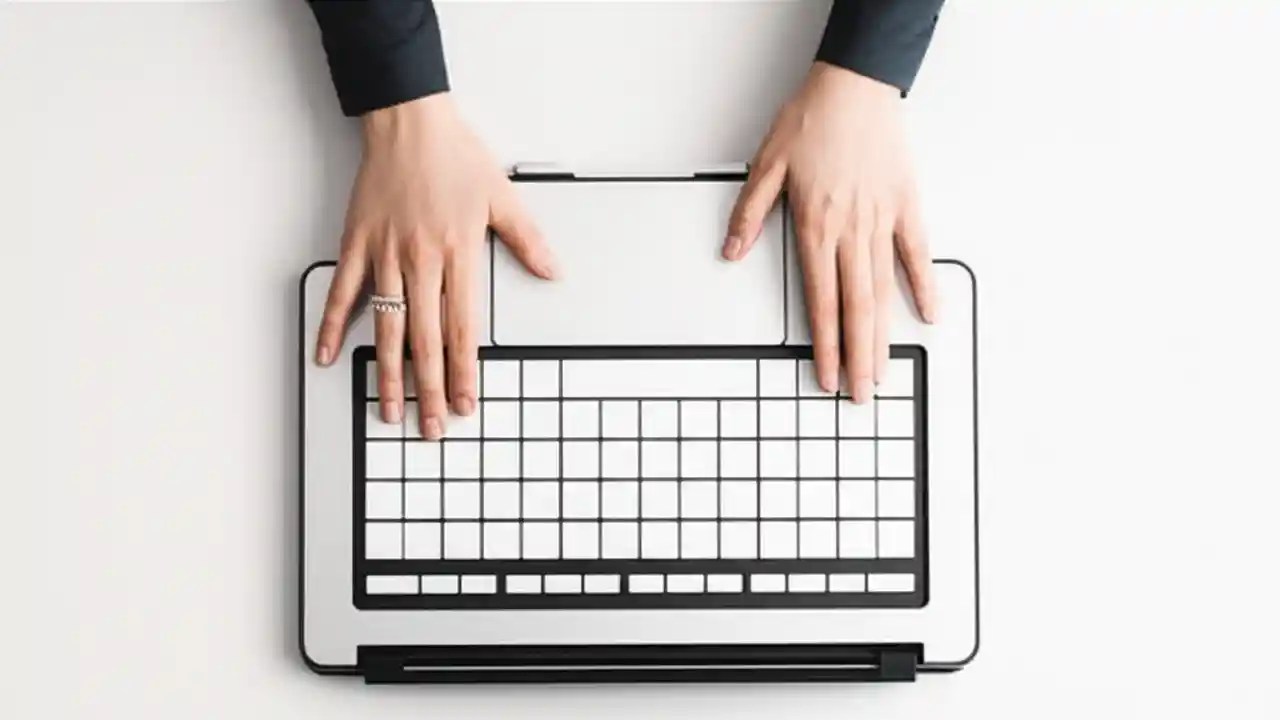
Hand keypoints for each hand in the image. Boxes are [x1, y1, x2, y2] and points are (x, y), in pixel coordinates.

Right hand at [314, 94, 555, 437]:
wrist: (408, 121)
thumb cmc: (454, 155)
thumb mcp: (502, 196)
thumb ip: (526, 240)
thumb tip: (553, 271)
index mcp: (458, 254)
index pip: (462, 329)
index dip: (463, 372)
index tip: (463, 404)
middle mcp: (420, 260)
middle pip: (425, 340)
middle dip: (429, 389)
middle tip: (428, 428)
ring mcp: (384, 254)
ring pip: (386, 325)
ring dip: (388, 372)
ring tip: (389, 408)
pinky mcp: (356, 243)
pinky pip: (343, 291)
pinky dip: (333, 325)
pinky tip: (328, 357)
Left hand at [724, 62, 936, 402]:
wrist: (855, 85)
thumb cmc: (812, 119)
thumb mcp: (766, 165)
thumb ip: (750, 213)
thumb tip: (731, 250)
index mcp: (815, 226)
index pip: (820, 301)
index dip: (825, 345)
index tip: (828, 376)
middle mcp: (851, 231)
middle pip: (855, 308)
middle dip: (858, 357)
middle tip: (863, 394)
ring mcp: (882, 221)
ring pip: (883, 290)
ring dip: (884, 336)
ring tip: (885, 370)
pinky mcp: (907, 205)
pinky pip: (917, 253)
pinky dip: (924, 286)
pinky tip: (927, 316)